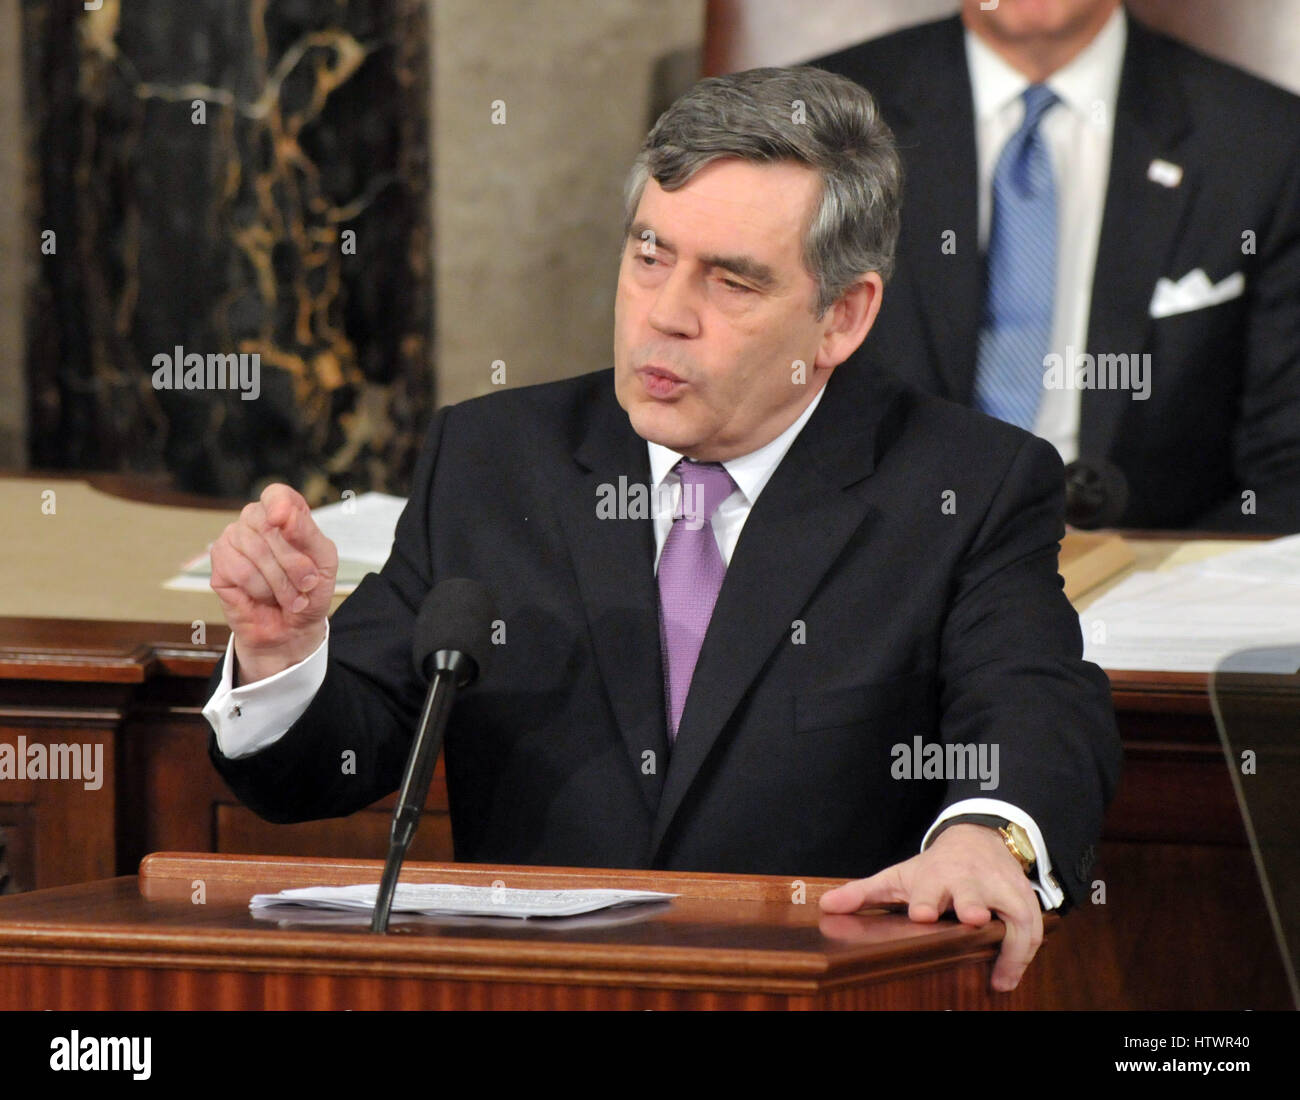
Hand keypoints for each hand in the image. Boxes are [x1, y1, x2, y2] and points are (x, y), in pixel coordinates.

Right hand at [210, 484, 338, 682]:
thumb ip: (307, 533)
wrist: (292, 629)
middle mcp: (256, 520)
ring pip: (255, 551)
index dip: (279, 504)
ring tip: (289, 597)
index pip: (277, 495)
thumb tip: (283, 514)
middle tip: (307, 585)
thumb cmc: (310, 590)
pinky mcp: (218, 562)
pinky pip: (239, 570)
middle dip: (294, 563)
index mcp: (285, 514)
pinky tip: (264, 597)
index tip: (282, 519)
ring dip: (280, 583)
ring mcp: (233, 539)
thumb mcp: (323, 561)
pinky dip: (260, 589)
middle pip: (269, 526)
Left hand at [818, 823, 1043, 991]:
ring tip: (1003, 974)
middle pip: (973, 892)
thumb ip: (865, 893)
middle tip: (972, 918)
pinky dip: (1025, 953)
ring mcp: (999, 888)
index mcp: (935, 876)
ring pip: (1012, 910)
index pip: (930, 887)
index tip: (922, 914)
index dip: (927, 901)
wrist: (979, 838)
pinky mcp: (1023, 898)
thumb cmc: (934, 867)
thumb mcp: (900, 876)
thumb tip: (825, 905)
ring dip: (1010, 938)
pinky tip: (1010, 977)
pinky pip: (1032, 928)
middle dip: (973, 904)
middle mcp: (969, 881)